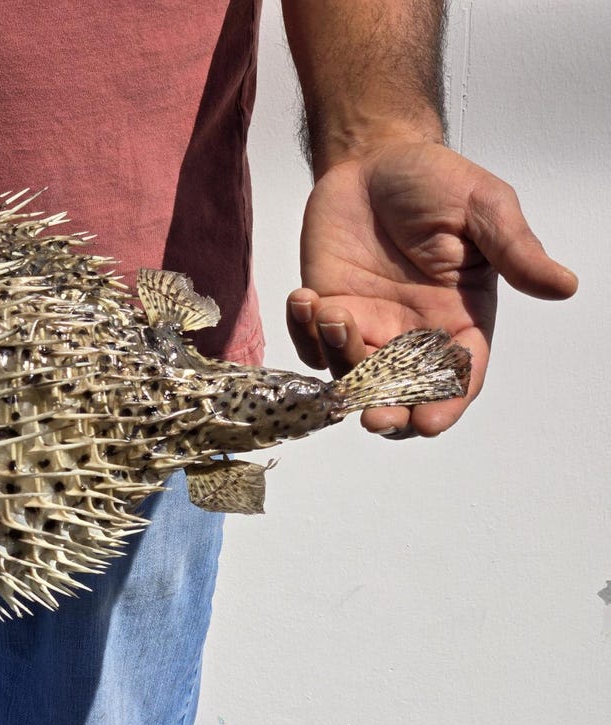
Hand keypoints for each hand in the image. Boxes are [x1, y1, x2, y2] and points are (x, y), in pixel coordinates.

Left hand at [286, 141, 576, 437]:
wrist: (373, 160)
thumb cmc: (434, 181)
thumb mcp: (483, 207)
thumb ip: (514, 249)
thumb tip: (564, 285)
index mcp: (459, 318)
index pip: (457, 376)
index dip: (446, 403)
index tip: (429, 421)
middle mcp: (412, 332)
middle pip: (401, 394)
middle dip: (388, 411)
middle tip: (373, 415)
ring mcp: (366, 324)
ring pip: (352, 373)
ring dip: (339, 357)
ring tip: (331, 312)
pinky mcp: (327, 309)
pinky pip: (312, 345)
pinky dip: (304, 334)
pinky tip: (304, 298)